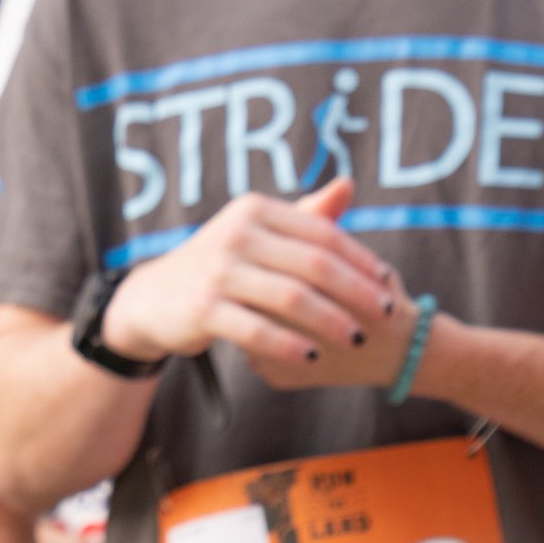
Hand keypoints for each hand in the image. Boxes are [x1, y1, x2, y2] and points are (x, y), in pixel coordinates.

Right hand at [100, 177, 407, 380]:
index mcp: (254, 209)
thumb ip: (304, 216)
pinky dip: (290, 344)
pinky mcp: (203, 308)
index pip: (322, 233)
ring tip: (357, 339)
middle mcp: (236, 233)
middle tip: (385, 315)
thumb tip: (348, 186)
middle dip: (357, 292)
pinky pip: (258, 330)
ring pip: (292, 298)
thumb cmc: (220, 265)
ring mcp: (217, 271)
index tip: (389, 285)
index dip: (360, 260)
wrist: (154, 298)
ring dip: (332, 321)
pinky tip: (312, 357)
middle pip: (314, 265)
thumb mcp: (256, 233)